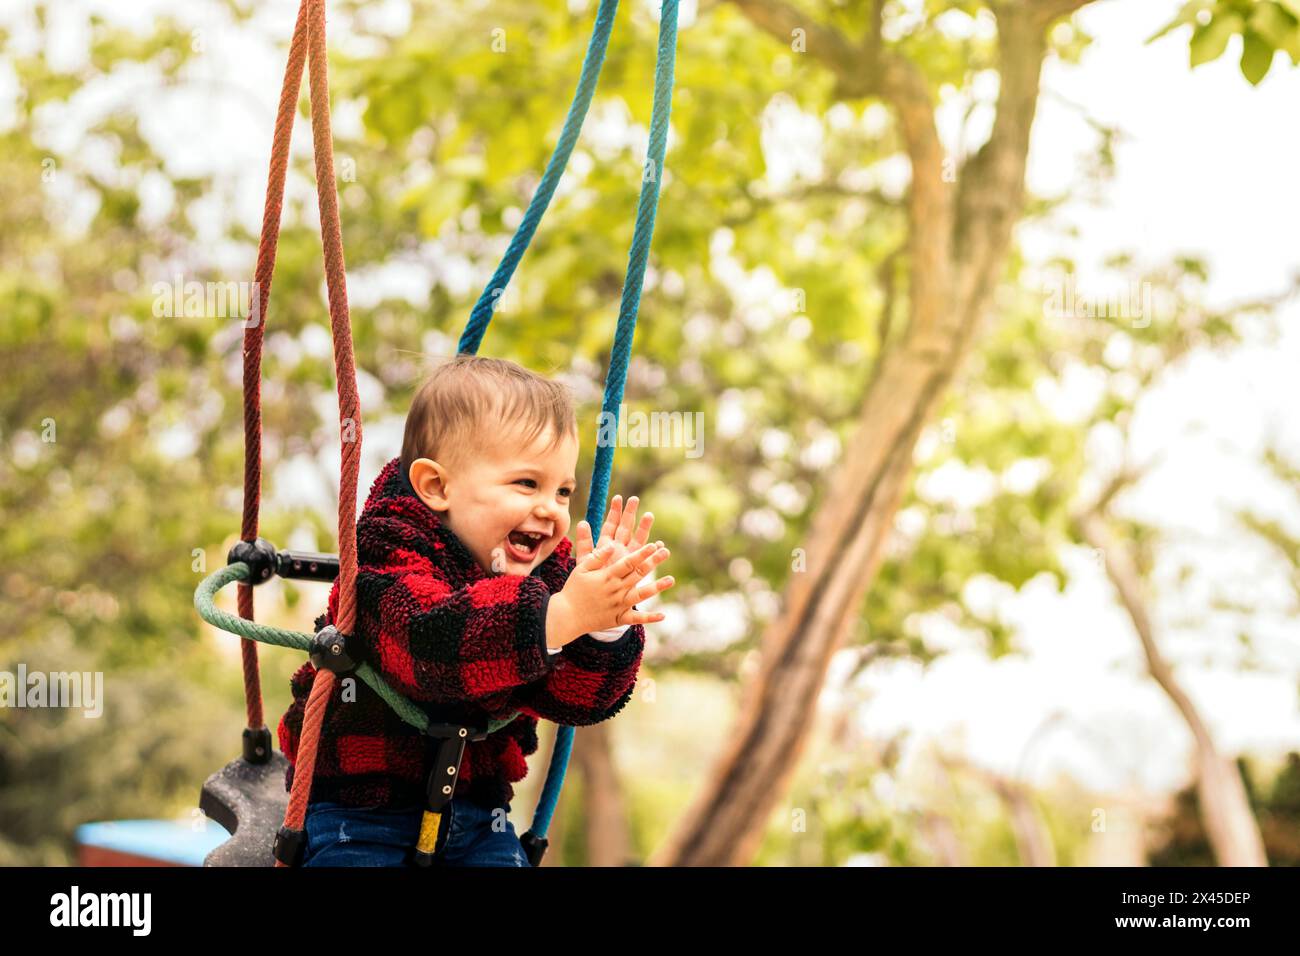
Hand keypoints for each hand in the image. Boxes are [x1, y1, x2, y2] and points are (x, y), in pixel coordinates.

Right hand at [547, 540, 674, 645]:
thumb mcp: (581, 569)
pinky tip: (663, 615)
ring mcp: (619, 605)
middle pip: (638, 574)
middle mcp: (616, 590)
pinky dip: (649, 618)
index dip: (641, 553)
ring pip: (641, 595)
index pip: (627, 563)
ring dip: (657, 587)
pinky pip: (636, 619)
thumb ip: (597, 556)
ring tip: (671, 580)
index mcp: (607, 577)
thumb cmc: (573, 590)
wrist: (566, 616)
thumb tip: (611, 544)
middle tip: (666, 553)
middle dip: (653, 562)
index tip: (653, 545)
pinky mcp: (618, 619)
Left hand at [573, 495, 656, 574]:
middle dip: (630, 514)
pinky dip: (653, 553)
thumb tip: (582, 521)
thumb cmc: (590, 581)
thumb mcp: (585, 561)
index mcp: (606, 546)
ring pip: (638, 541)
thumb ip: (584, 542)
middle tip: (634, 499)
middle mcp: (619, 550)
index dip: (615, 512)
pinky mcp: (635, 570)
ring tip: (648, 515)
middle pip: (626, 528)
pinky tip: (659, 545)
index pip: (611, 525)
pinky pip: (645, 560)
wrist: (598, 600)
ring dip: (643, 529)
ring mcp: (628, 559)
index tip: (618, 498)